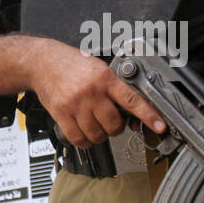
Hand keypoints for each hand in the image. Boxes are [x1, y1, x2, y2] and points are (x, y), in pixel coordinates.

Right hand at [29, 42, 164, 146]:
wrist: (43, 62)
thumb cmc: (72, 64)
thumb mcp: (98, 69)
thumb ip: (114, 89)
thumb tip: (131, 114)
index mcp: (105, 78)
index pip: (132, 99)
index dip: (149, 115)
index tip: (160, 126)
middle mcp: (92, 91)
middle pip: (114, 125)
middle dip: (116, 128)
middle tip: (111, 121)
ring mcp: (76, 104)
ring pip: (97, 135)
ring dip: (99, 135)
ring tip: (95, 125)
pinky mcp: (62, 114)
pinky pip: (78, 138)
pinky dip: (84, 141)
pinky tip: (83, 133)